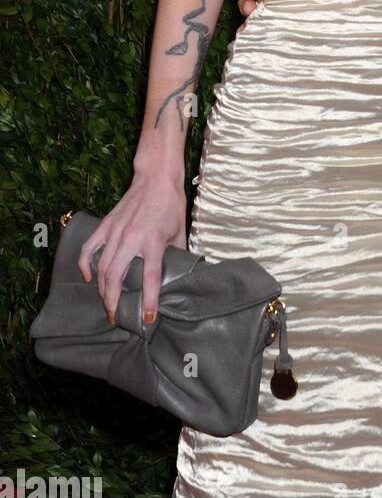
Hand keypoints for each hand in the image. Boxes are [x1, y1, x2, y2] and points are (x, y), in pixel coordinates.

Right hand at [77, 176, 186, 326]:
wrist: (156, 178)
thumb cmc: (170, 205)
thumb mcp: (180, 232)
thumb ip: (177, 255)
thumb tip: (181, 274)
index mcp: (153, 241)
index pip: (150, 278)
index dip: (149, 301)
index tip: (148, 319)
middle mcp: (131, 238)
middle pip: (115, 277)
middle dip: (113, 302)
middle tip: (116, 318)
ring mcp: (115, 231)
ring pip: (101, 268)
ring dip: (102, 289)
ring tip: (106, 303)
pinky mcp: (106, 225)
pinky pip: (89, 248)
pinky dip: (85, 264)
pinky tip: (87, 277)